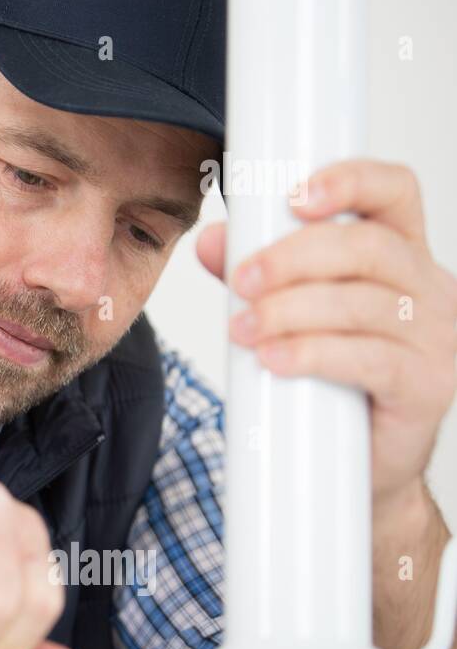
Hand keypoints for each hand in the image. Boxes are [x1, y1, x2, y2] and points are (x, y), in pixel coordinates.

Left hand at [196, 159, 456, 513]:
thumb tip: (213, 241)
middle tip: (242, 281)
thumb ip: (254, 274)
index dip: (350, 180)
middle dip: (294, 258)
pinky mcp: (427, 386)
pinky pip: (369, 359)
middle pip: (367, 247)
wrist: (356, 468)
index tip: (294, 197)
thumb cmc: (328, 381)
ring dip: (291, 312)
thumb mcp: (289, 315)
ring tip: (244, 330)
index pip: (394, 193)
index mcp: (402, 257)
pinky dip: (313, 354)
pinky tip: (274, 360)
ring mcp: (435, 338)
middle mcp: (430, 289)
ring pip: (361, 304)